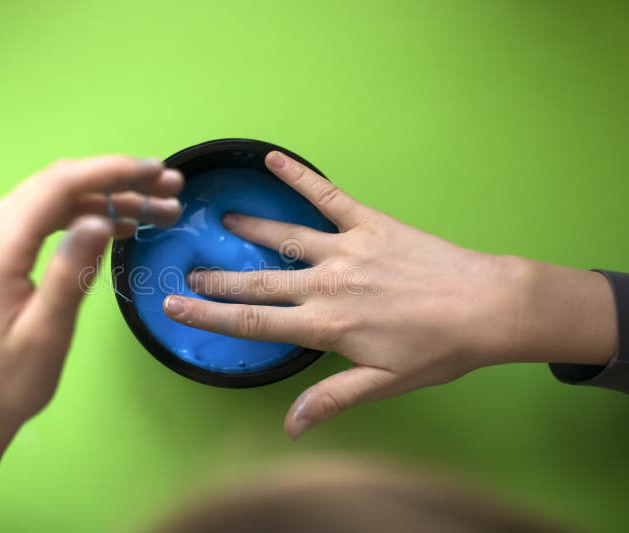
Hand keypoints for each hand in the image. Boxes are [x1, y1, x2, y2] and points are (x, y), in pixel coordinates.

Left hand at [0, 155, 182, 532]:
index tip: (159, 173)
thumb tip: (101, 219)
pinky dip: (89, 215)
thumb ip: (70, 270)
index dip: (113, 172)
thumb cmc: (13, 379)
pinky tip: (125, 224)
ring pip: (59, 198)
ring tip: (161, 209)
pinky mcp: (1, 247)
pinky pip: (50, 216)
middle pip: (61, 184)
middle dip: (119, 180)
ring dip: (109, 198)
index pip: (60, 187)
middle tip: (172, 189)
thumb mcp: (48, 330)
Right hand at [163, 151, 616, 438]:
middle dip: (218, 278)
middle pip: (258, 281)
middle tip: (189, 270)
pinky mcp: (369, 224)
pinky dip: (300, 177)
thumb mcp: (384, 382)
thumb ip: (332, 398)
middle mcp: (326, 285)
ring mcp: (346, 249)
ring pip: (285, 237)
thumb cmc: (438, 350)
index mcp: (325, 326)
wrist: (488, 307)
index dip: (210, 316)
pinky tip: (276, 159)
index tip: (176, 306)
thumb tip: (290, 426)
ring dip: (250, 228)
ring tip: (223, 219)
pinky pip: (327, 196)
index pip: (254, 322)